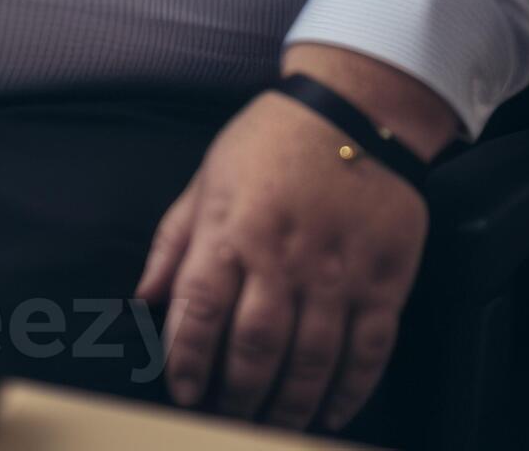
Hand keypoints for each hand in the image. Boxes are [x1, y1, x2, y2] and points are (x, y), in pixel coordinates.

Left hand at [136, 48, 455, 434]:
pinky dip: (349, 390)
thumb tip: (144, 299)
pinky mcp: (384, 278)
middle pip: (254, 347)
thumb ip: (173, 242)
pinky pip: (368, 351)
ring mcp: (337, 271)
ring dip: (289, 404)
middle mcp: (283, 256)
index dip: (186, 361)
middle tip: (226, 416)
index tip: (182, 390)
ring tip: (273, 423)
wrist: (356, 108)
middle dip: (235, 394)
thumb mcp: (208, 177)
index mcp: (232, 228)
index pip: (198, 311)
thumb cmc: (273, 139)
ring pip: (310, 360)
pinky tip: (330, 411)